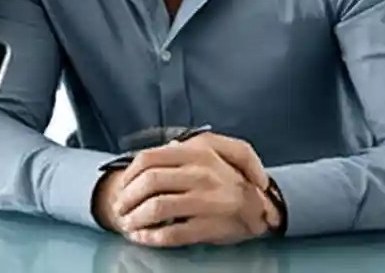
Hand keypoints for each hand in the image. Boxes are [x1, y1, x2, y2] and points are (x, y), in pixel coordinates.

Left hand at [94, 134, 276, 246]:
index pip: (148, 159)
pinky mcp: (210, 226)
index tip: (121, 188)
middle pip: (148, 184)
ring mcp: (206, 201)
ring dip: (135, 219)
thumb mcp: (219, 148)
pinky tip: (143, 238)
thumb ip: (188, 145)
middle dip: (126, 199)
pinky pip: (172, 233)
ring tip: (127, 225)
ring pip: (157, 208)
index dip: (128, 175)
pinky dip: (151, 237)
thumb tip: (163, 149)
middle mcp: (201, 174)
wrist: (265, 207)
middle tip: (119, 210)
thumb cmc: (232, 178)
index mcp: (198, 152)